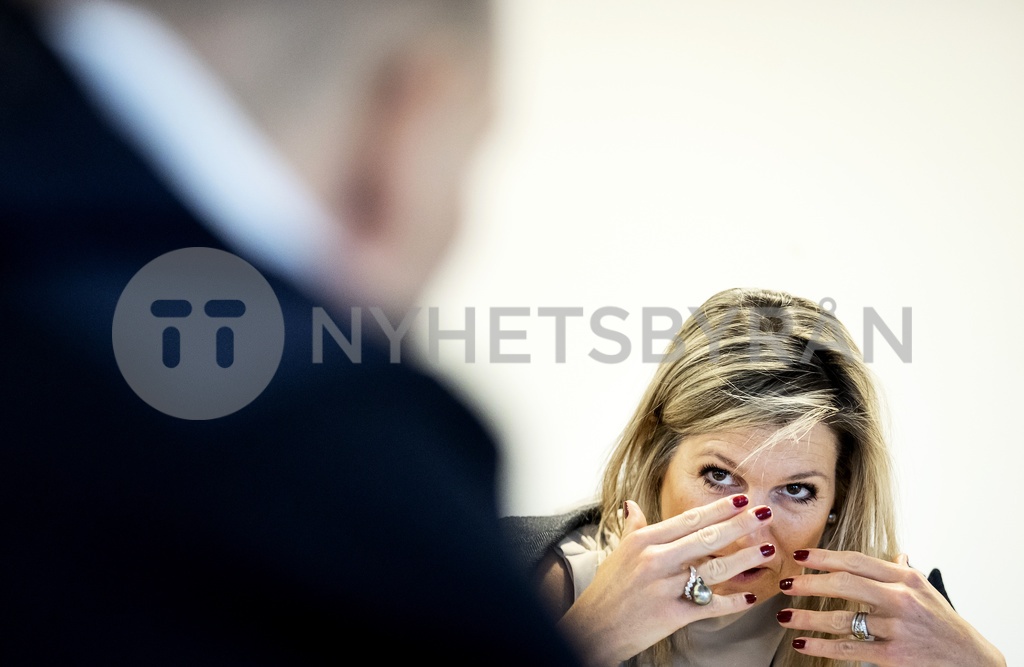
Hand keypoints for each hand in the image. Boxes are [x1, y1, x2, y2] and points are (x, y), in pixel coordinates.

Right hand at [558, 495, 777, 666]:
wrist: (593, 629)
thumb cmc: (606, 590)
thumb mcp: (617, 553)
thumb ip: (632, 528)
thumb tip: (632, 504)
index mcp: (643, 542)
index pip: (688, 520)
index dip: (717, 509)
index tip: (741, 498)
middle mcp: (654, 560)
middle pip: (706, 539)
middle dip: (739, 525)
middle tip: (764, 513)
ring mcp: (664, 588)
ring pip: (714, 570)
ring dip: (744, 559)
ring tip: (768, 550)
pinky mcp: (672, 615)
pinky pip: (710, 606)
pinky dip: (733, 602)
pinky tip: (752, 596)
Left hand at [778, 549, 1005, 665]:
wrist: (970, 660)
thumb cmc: (944, 624)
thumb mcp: (927, 590)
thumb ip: (904, 572)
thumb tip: (894, 555)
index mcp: (904, 578)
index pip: (856, 560)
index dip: (824, 557)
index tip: (800, 556)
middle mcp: (900, 598)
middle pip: (844, 583)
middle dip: (809, 583)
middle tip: (785, 583)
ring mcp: (896, 627)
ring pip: (840, 618)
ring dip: (807, 617)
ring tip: (785, 616)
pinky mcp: (893, 655)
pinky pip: (849, 648)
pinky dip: (821, 646)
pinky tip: (803, 643)